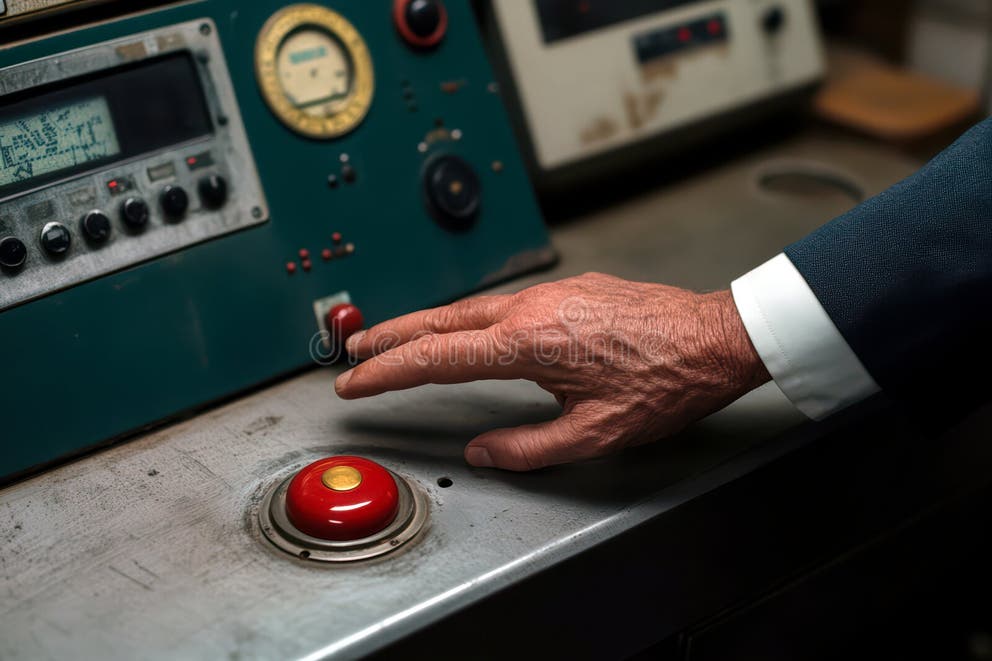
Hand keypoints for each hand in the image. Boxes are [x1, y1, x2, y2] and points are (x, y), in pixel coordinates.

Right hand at [336, 273, 769, 470]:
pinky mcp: (569, 290)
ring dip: (426, 325)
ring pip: (470, 309)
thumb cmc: (668, 382)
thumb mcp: (596, 433)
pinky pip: (501, 303)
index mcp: (529, 344)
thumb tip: (484, 452)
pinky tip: (464, 330)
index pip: (436, 359)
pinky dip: (466, 319)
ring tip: (395, 341)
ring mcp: (551, 294)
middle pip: (440, 321)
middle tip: (354, 351)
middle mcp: (532, 309)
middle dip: (389, 337)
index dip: (387, 372)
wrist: (717, 338)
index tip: (356, 381)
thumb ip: (528, 447)